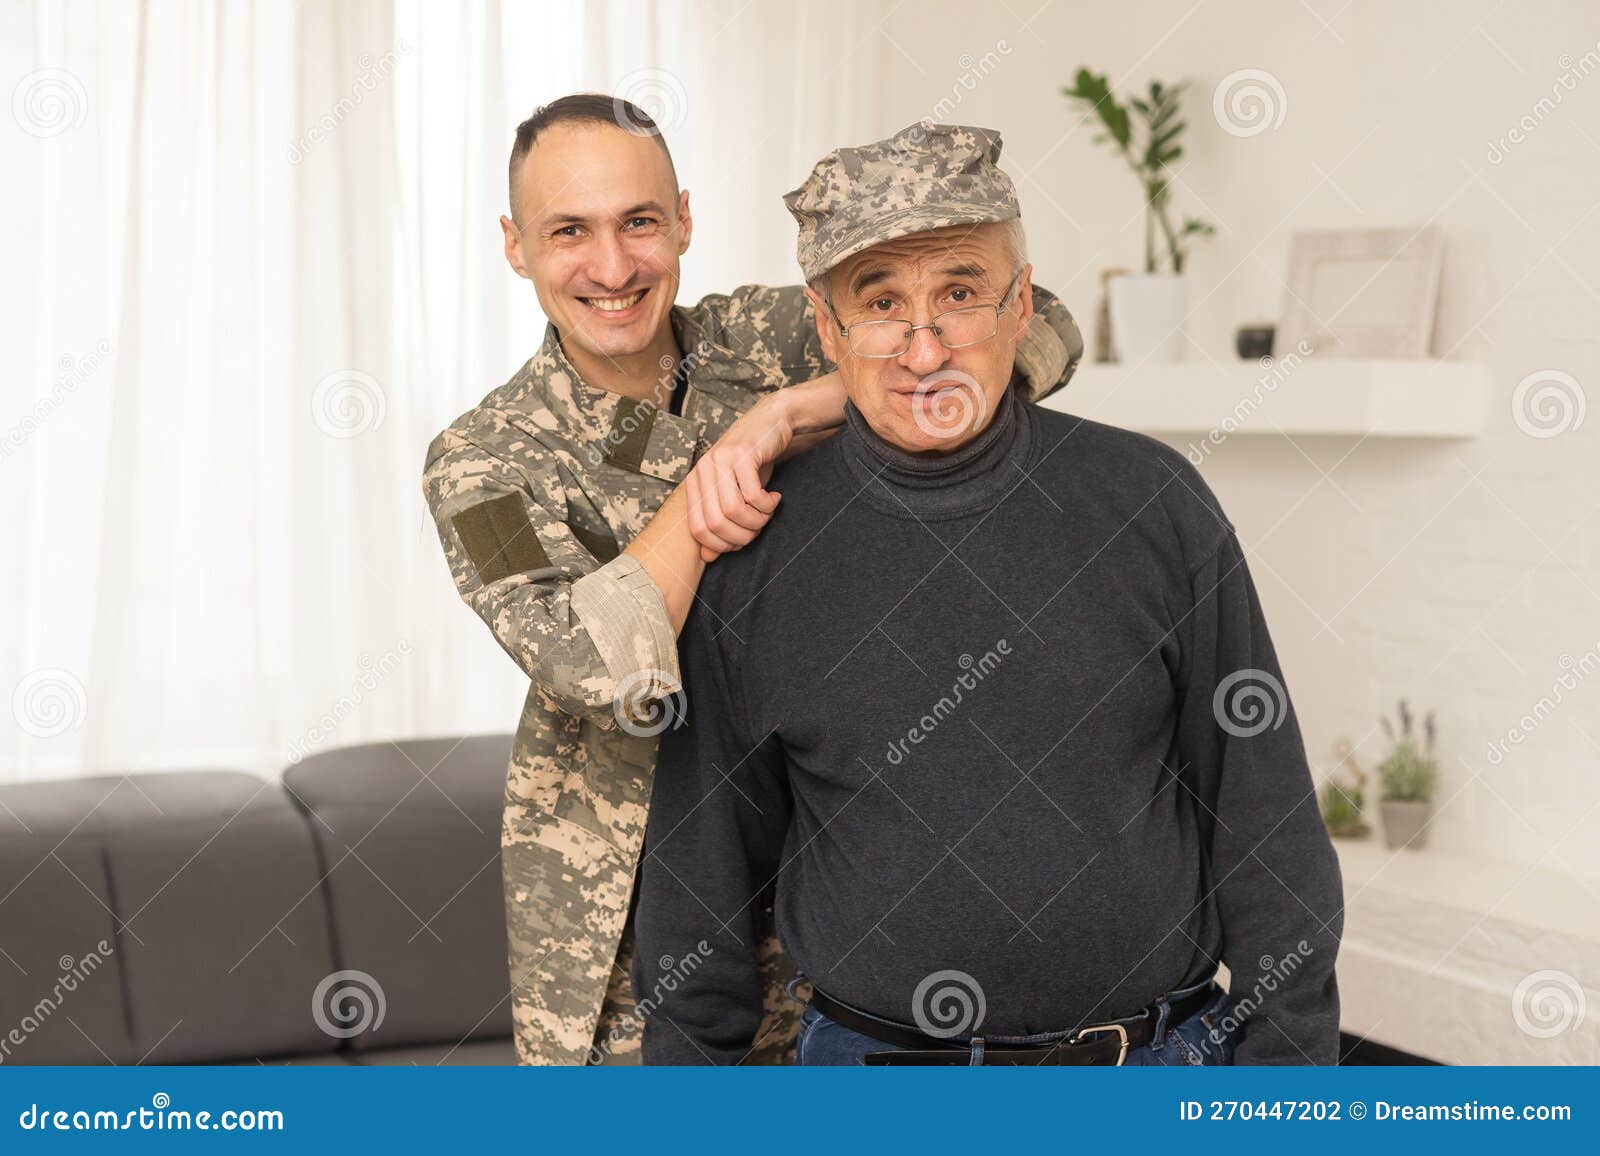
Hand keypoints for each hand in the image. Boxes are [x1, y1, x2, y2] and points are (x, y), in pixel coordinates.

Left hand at [684, 394, 790, 561]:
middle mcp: (702, 470)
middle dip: (742, 535)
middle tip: (759, 528)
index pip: (698, 530)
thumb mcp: (733, 494)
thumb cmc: (752, 464)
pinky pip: (753, 495)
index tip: (742, 540)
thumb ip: (718, 522)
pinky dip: (767, 505)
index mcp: (695, 482)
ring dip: (757, 520)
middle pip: (716, 523)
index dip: (722, 544)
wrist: (771, 423)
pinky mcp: (743, 454)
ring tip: (768, 513)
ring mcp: (721, 460)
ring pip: (734, 511)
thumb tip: (708, 557)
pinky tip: (774, 498)